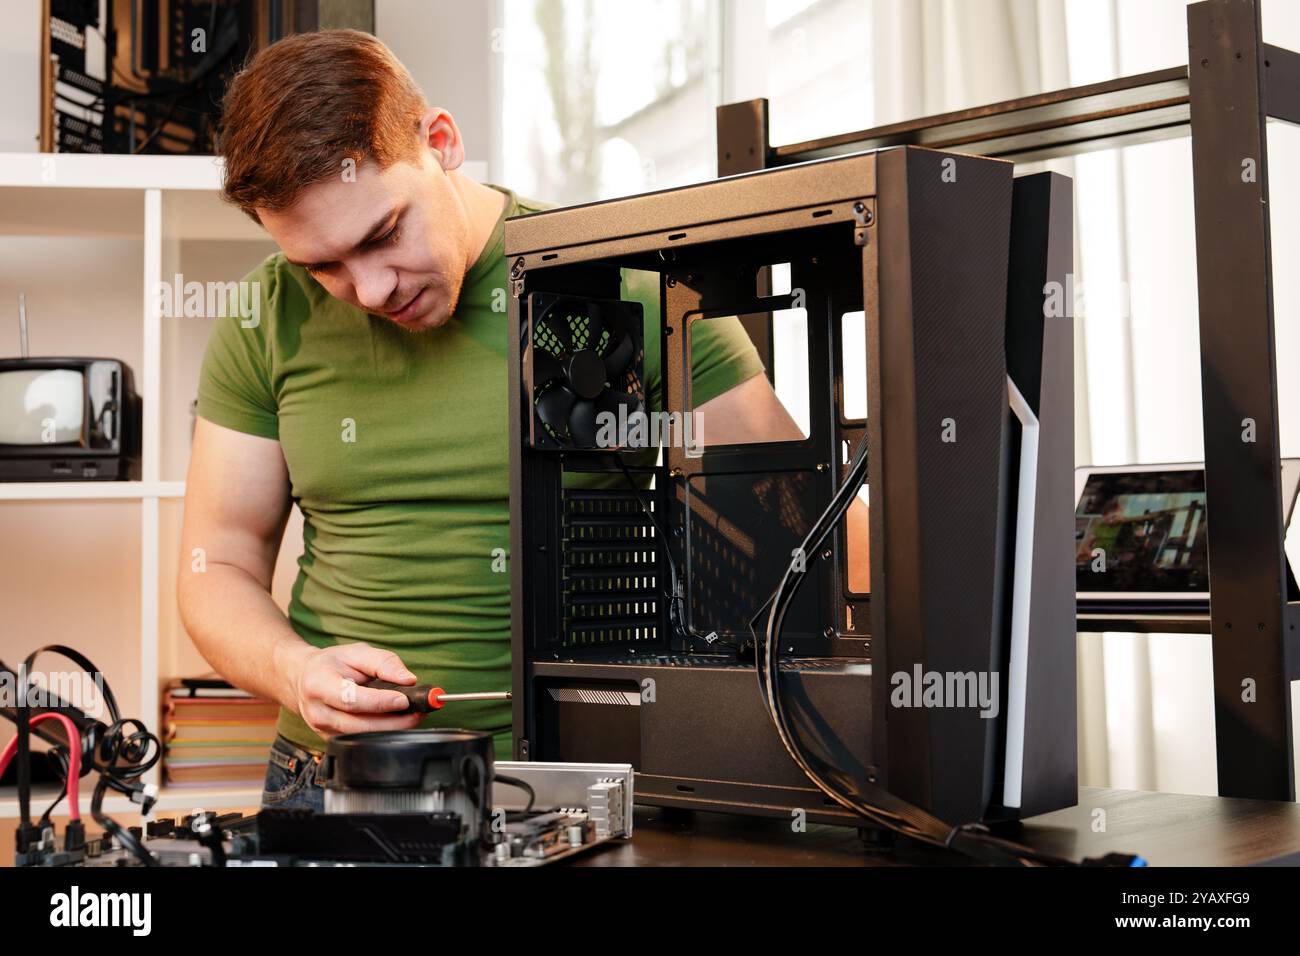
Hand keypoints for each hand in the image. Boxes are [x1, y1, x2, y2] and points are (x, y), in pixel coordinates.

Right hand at [287, 642, 423, 738]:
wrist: (302, 679)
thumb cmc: (332, 664)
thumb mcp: (356, 652)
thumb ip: (384, 662)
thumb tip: (409, 679)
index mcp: (319, 685)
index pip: (352, 700)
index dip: (380, 702)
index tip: (405, 700)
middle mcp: (317, 713)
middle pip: (360, 726)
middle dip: (394, 721)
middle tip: (419, 712)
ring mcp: (322, 731)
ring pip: (363, 738)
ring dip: (392, 729)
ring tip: (414, 716)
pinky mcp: (331, 741)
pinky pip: (361, 741)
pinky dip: (382, 733)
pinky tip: (397, 722)